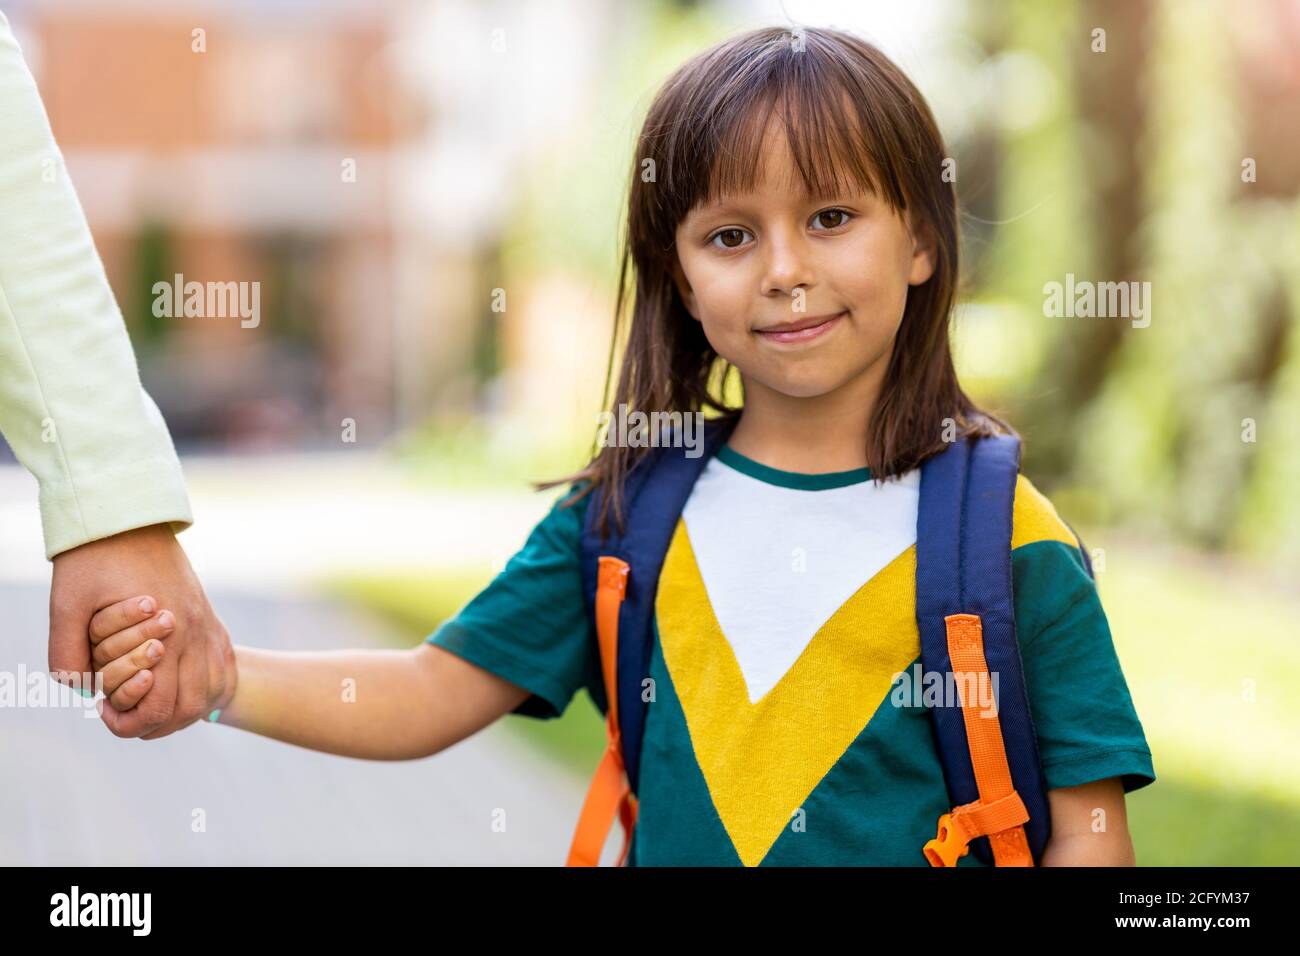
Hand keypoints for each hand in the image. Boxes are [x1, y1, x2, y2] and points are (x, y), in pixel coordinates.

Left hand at [49, 523, 236, 737]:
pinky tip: (180, 688)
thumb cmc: (93, 559)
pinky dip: (205, 689)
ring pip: (212, 691)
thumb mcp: (65, 606)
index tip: (103, 710)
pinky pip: (222, 668)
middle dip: (157, 724)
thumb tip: (80, 691)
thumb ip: (66, 654)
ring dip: (184, 710)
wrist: (130, 516)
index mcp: (164, 634)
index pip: (158, 707)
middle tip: (126, 715)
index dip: (128, 722)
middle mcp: (195, 634)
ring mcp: (208, 626)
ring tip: (151, 705)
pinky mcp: (211, 619)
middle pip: (191, 707)